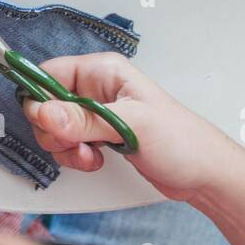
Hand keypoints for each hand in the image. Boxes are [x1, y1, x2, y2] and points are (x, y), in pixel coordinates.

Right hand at [22, 53, 236, 202]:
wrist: (203, 173)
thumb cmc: (181, 140)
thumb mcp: (131, 126)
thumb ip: (85, 120)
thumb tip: (45, 113)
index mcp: (103, 71)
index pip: (50, 73)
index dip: (40, 98)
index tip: (48, 122)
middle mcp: (97, 89)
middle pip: (46, 102)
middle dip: (54, 129)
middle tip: (76, 142)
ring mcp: (97, 114)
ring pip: (54, 126)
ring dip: (64, 147)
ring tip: (90, 154)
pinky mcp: (99, 135)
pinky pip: (68, 142)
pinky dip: (73, 156)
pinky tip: (94, 160)